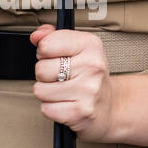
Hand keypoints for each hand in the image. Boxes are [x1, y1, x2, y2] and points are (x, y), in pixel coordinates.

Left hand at [29, 23, 116, 141]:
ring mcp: (88, 90)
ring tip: (63, 91)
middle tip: (61, 77)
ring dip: (47, 93)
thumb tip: (36, 36)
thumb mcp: (77, 48)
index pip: (46, 45)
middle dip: (44, 74)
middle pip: (41, 69)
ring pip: (40, 90)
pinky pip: (46, 109)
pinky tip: (66, 103)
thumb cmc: (89, 75)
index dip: (44, 52)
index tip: (55, 57)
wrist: (110, 105)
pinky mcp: (80, 111)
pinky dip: (51, 108)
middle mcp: (92, 66)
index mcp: (90, 45)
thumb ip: (53, 37)